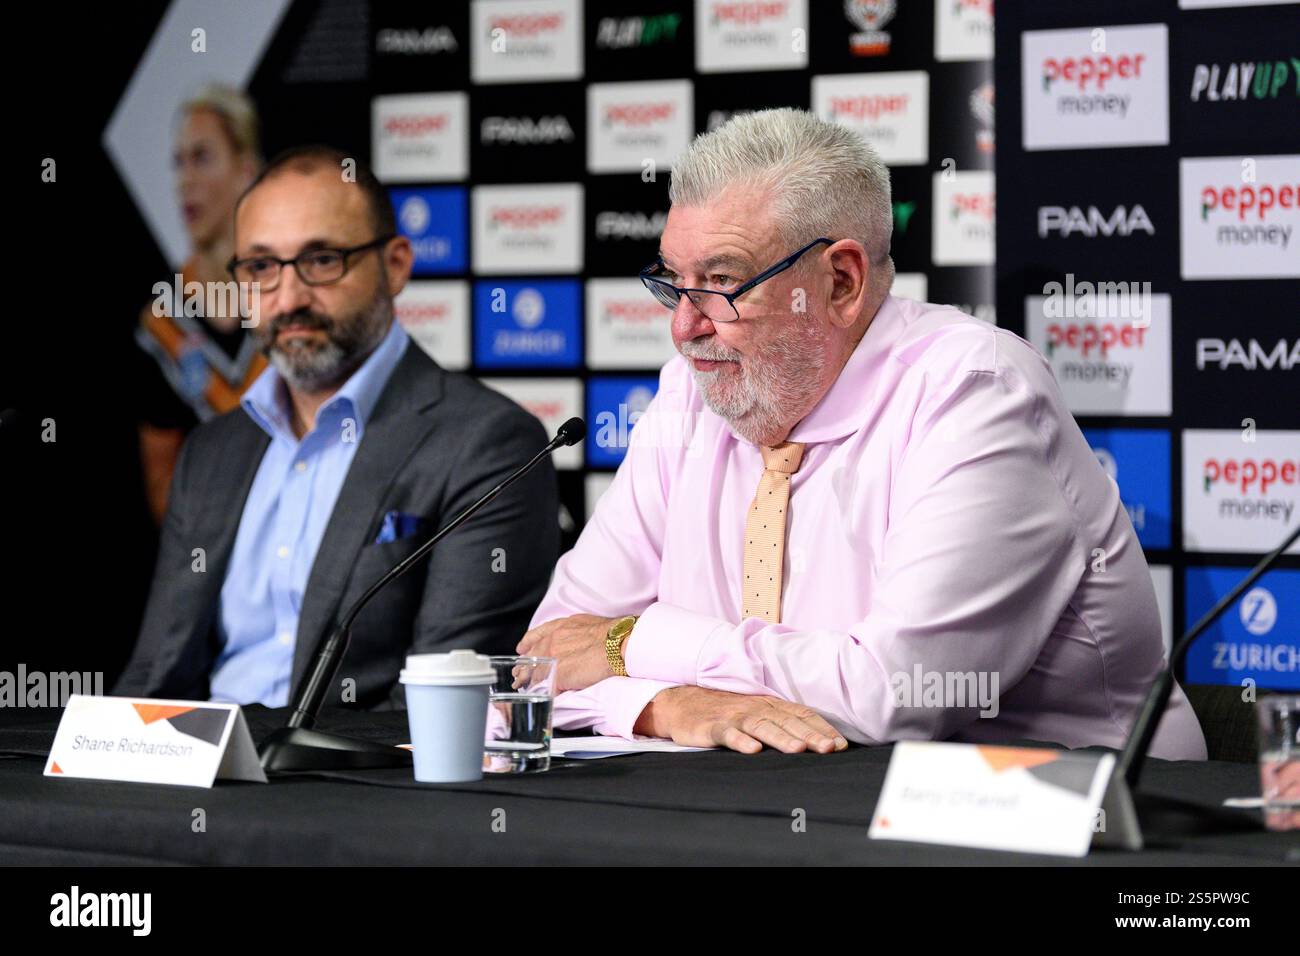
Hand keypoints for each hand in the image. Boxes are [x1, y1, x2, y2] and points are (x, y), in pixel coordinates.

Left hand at [516, 614, 621, 691]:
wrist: (620, 643)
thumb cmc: (614, 634)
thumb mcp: (589, 623)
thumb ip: (576, 631)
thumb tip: (578, 640)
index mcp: (562, 626)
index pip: (538, 634)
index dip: (528, 643)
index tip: (522, 649)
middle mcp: (554, 640)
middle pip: (533, 655)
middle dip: (524, 665)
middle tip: (518, 674)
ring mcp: (555, 657)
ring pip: (536, 671)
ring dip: (527, 680)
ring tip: (522, 687)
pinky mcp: (560, 675)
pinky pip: (546, 685)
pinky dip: (542, 690)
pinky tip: (539, 695)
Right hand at [636, 686, 848, 754]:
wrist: (682, 704)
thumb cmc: (726, 711)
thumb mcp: (757, 712)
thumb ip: (782, 723)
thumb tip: (816, 741)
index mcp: (769, 705)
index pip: (801, 715)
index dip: (821, 729)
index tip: (840, 744)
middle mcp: (756, 708)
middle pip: (787, 722)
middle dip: (810, 735)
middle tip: (829, 749)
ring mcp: (734, 717)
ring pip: (762, 726)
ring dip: (781, 737)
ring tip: (797, 749)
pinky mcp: (713, 727)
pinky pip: (728, 734)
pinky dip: (740, 741)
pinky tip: (752, 750)